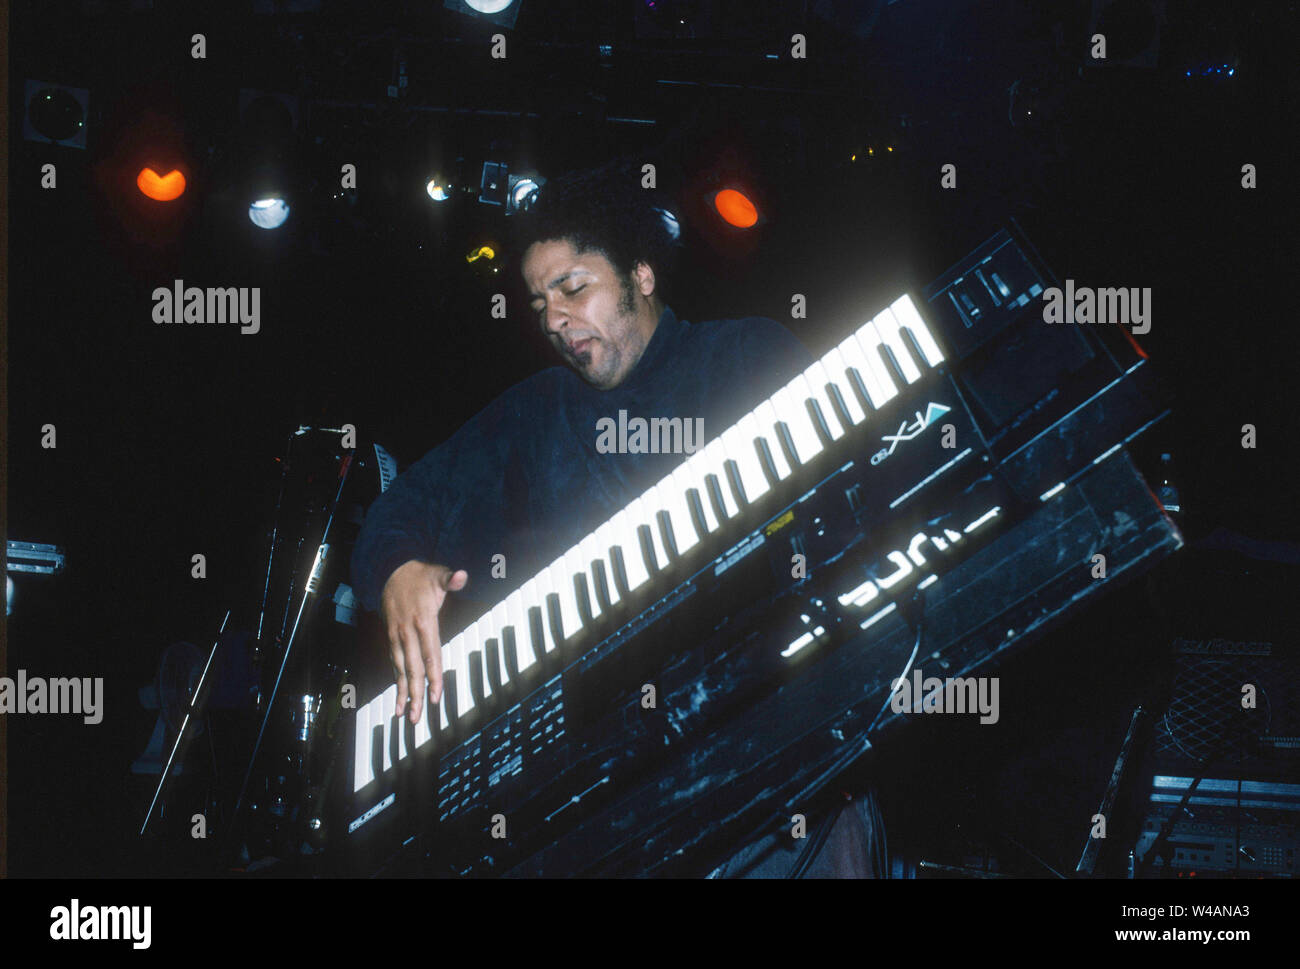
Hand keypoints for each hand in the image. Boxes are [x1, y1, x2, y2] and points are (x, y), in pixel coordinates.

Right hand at [379, 560, 467, 723]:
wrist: (390, 570)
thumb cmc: (420, 576)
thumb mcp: (438, 574)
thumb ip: (450, 579)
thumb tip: (461, 575)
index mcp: (423, 620)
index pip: (430, 653)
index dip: (433, 676)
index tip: (435, 696)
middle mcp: (407, 632)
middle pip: (412, 668)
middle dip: (415, 693)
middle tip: (416, 716)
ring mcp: (397, 636)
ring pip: (400, 669)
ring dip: (402, 692)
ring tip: (403, 714)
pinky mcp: (391, 637)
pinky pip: (394, 663)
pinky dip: (396, 680)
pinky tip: (399, 697)